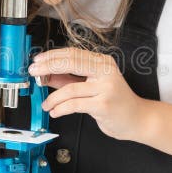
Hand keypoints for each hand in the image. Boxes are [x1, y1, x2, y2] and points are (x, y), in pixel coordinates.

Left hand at [28, 47, 145, 140]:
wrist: (137, 119)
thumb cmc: (114, 102)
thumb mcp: (90, 86)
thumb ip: (69, 80)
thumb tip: (46, 75)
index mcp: (102, 62)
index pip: (72, 53)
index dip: (52, 56)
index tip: (37, 62)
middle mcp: (105, 71)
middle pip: (70, 62)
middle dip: (47, 67)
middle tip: (34, 74)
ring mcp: (106, 87)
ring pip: (70, 89)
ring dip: (52, 98)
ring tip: (46, 104)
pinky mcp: (103, 104)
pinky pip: (74, 105)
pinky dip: (60, 108)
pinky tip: (55, 112)